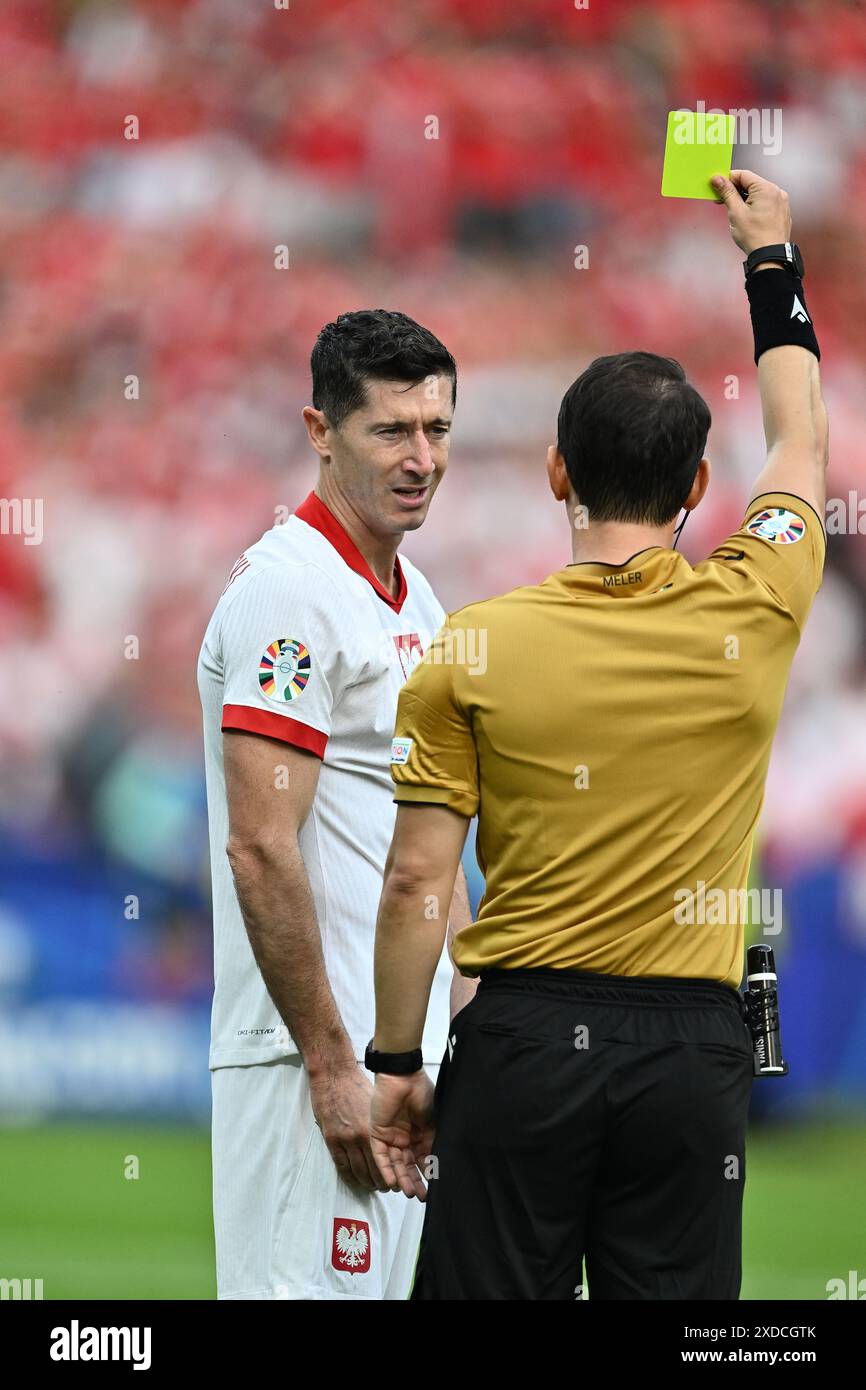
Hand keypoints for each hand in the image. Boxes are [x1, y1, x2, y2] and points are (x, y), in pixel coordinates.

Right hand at [308, 1064, 386, 1191]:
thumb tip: (395, 1139)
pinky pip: (342, 1166)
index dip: (393, 1174)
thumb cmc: (356, 1086)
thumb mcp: (375, 1106)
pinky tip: (357, 1181)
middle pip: (374, 1169)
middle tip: (388, 1188)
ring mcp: (344, 1140)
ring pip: (359, 1171)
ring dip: (367, 1182)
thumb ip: (382, 1124)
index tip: (398, 1180)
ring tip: (374, 1187)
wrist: (334, 1076)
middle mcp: (360, 1137)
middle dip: (383, 1182)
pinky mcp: (331, 1140)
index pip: (387, 1160)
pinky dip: (350, 1177)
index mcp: (374, 1128)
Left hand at [370, 1071, 435, 1200]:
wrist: (403, 1075)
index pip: (421, 1160)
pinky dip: (385, 1168)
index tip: (432, 1190)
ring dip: (400, 1178)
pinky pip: (380, 1155)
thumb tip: (434, 1167)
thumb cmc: (421, 1093)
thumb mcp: (432, 1122)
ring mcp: (390, 1137)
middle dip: (414, 1181)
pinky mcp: (376, 1133)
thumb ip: (430, 1144)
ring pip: (394, 1163)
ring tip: (408, 1193)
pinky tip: (391, 1182)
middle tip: (420, 1197)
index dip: (426, 1175)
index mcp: (418, 1135)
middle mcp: (404, 1139)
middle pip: (408, 1165)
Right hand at [710, 169, 791, 255]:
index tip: (718, 184)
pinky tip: (747, 217)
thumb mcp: (736, 212)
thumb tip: (719, 180)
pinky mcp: (781, 211)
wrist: (770, 255)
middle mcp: (776, 192)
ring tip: (735, 212)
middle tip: (722, 200)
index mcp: (766, 188)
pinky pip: (766, 202)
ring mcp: (781, 201)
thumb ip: (727, 193)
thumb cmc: (756, 237)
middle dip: (735, 190)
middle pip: (751, 183)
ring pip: (758, 193)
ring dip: (745, 199)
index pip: (743, 174)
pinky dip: (755, 205)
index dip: (728, 178)